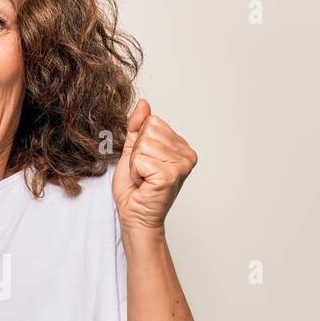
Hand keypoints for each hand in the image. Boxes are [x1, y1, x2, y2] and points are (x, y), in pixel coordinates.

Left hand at [112, 98, 197, 232]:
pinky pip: (141, 159)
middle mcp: (187, 155)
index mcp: (181, 147)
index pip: (153, 122)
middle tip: (142, 173)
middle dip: (137, 153)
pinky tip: (144, 184)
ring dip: (135, 164)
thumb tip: (144, 104)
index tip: (144, 163)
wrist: (135, 216)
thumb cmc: (135, 189)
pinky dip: (135, 173)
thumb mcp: (133, 151)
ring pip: (144, 145)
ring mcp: (181, 165)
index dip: (140, 143)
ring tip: (143, 179)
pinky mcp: (170, 175)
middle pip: (148, 131)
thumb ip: (138, 127)